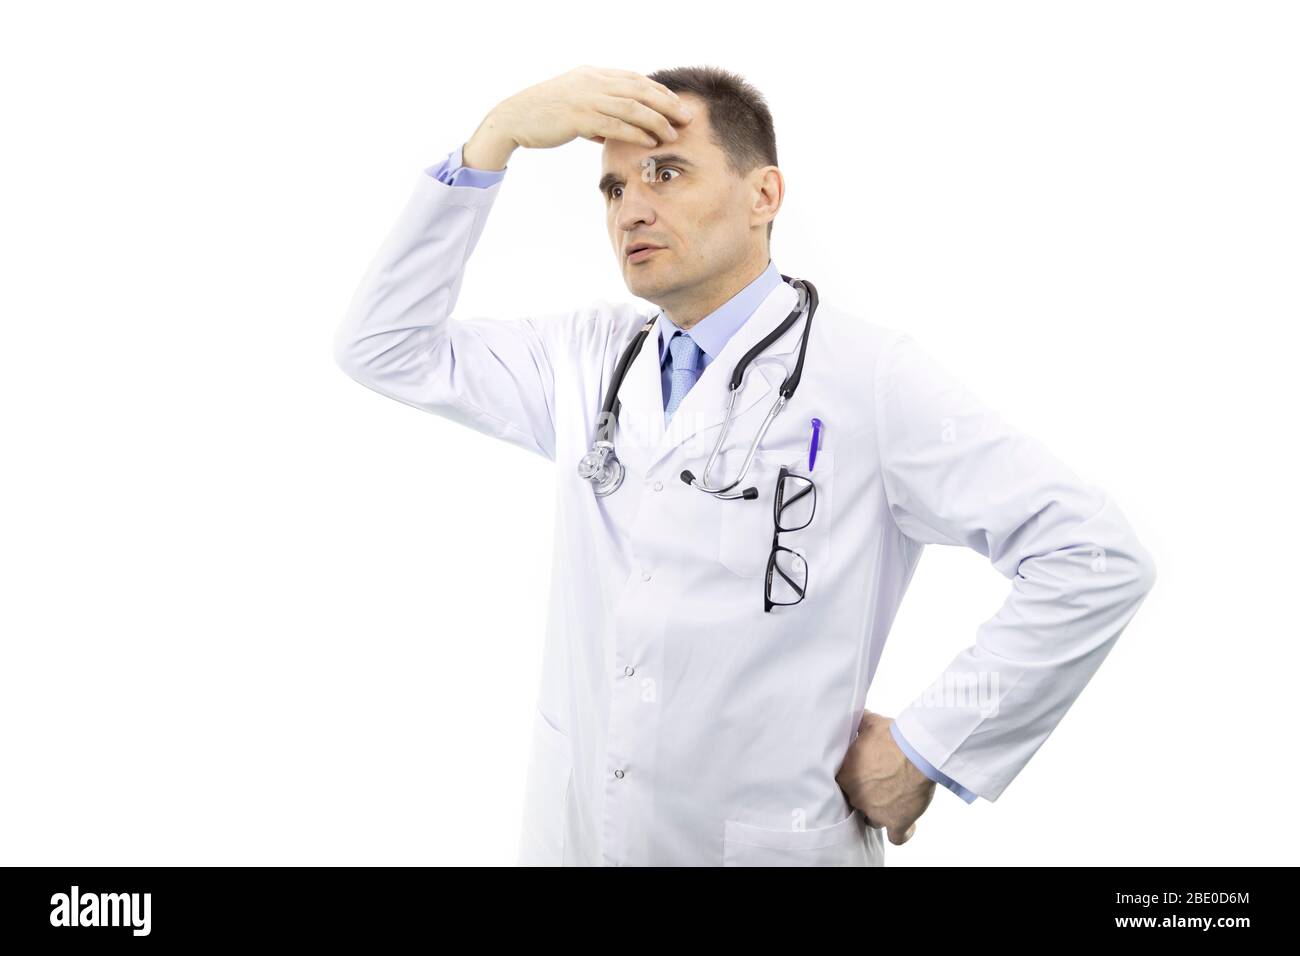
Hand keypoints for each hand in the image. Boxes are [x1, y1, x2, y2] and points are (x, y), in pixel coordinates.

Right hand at [492, 64, 693, 151]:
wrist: (514, 118)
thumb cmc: (544, 116)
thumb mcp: (574, 105)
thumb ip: (597, 113)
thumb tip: (614, 130)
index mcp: (594, 75)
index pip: (635, 80)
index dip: (659, 91)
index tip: (677, 104)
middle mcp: (593, 81)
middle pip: (639, 89)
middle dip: (666, 103)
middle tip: (686, 116)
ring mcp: (586, 98)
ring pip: (631, 106)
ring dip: (656, 120)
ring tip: (673, 133)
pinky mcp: (578, 117)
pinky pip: (615, 124)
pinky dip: (636, 133)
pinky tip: (650, 141)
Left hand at [835, 708, 935, 844]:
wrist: (916, 751)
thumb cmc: (892, 736)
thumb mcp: (870, 723)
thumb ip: (859, 722)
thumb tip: (855, 712)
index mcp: (845, 775)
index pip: (841, 785)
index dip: (853, 781)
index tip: (864, 776)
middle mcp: (856, 797)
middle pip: (857, 802)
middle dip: (868, 795)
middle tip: (882, 785)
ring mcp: (876, 812)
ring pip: (873, 820)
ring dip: (881, 813)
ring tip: (894, 803)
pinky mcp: (896, 822)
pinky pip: (896, 838)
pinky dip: (901, 833)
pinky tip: (906, 825)